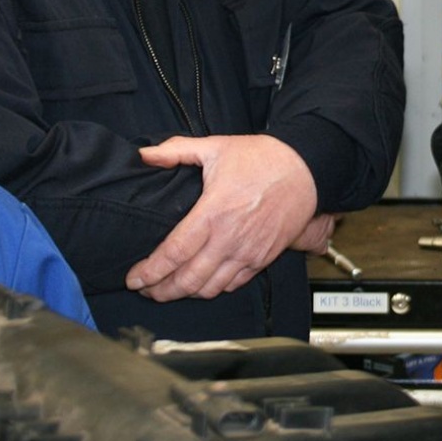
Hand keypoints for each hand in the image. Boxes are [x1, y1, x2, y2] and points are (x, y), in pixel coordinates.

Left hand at [126, 134, 317, 299]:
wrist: (307, 169)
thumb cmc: (263, 158)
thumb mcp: (216, 146)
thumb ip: (176, 150)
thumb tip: (145, 155)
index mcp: (213, 213)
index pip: (173, 253)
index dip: (150, 272)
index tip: (134, 279)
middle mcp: (229, 239)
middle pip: (188, 280)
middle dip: (161, 291)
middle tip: (146, 291)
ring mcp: (248, 252)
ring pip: (210, 288)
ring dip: (186, 294)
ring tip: (169, 291)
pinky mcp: (263, 258)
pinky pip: (233, 284)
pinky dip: (213, 289)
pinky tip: (202, 284)